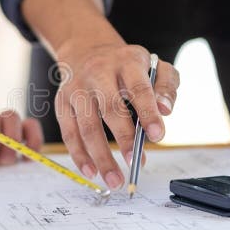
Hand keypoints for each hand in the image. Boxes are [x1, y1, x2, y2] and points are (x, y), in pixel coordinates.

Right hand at [54, 33, 179, 190]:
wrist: (86, 50)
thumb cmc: (127, 66)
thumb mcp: (154, 66)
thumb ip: (166, 86)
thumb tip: (165, 111)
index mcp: (126, 62)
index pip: (138, 88)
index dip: (148, 113)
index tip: (157, 136)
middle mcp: (98, 73)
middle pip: (110, 108)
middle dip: (124, 138)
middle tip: (136, 164)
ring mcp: (77, 88)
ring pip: (86, 125)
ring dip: (100, 155)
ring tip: (114, 180)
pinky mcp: (62, 102)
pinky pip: (69, 132)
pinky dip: (79, 155)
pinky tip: (91, 172)